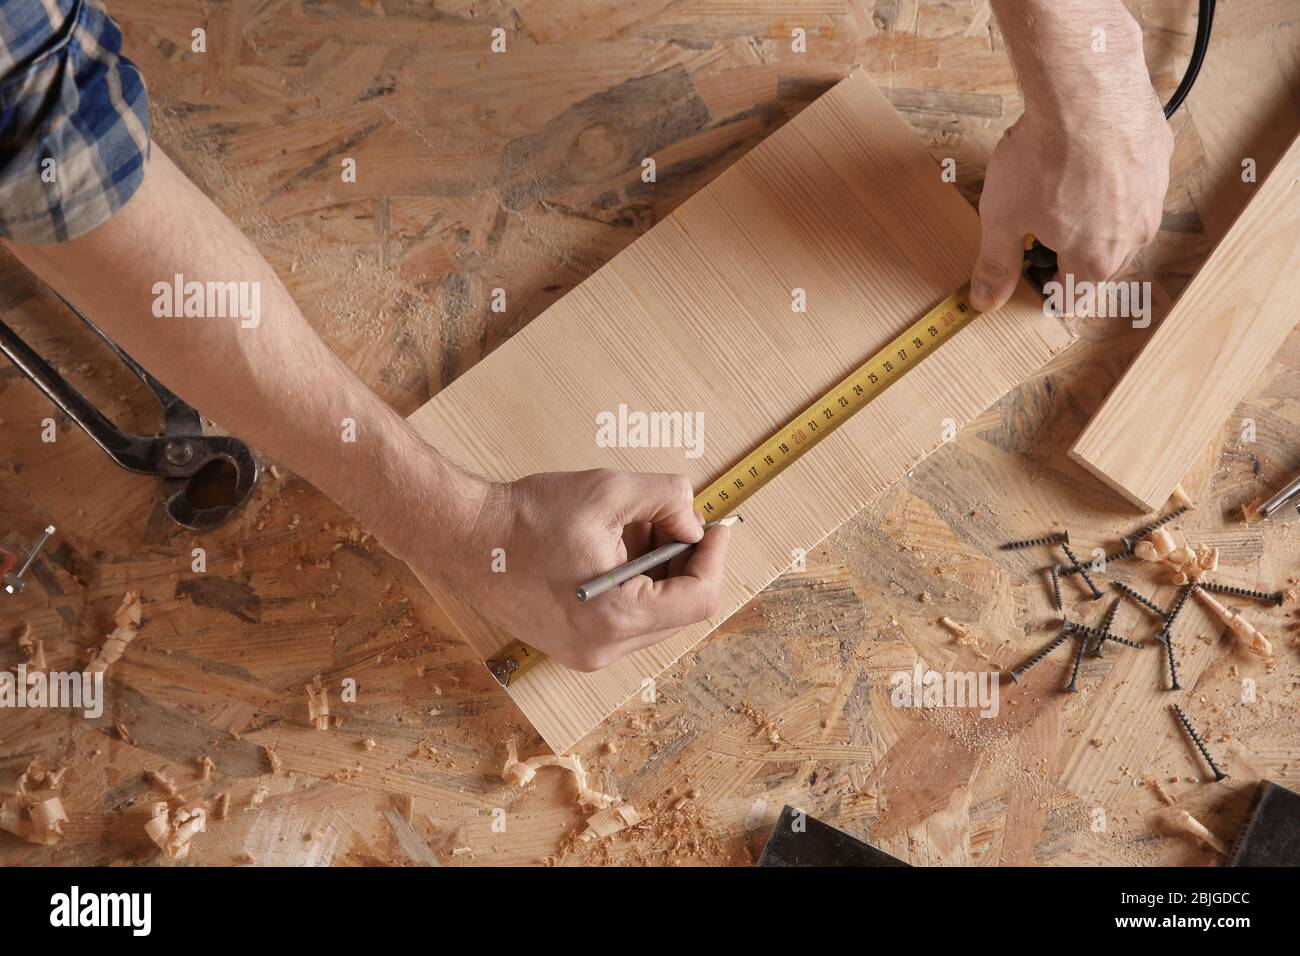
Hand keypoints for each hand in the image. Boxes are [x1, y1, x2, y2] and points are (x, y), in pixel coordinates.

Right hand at [419, 468, 731, 671]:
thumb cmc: (526, 518)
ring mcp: (586, 653)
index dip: (715, 557)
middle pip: (679, 609)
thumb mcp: (607, 491)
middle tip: (670, 517)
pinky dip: (633, 583)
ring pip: (654, 614)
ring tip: (631, 529)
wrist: (463, 539)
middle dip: (684, 559)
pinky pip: (626, 618)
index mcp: (616, 617)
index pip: (699, 599)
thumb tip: (693, 519)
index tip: (716, 525)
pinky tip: (611, 549)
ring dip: (658, 570)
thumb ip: (667, 498)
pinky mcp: (573, 646)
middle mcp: (604, 648)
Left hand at [970, 40, 1173, 310]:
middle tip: (1039, 227)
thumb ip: (997, 264)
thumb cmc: (1044, 158)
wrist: (1087, 92)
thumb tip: (986, 300)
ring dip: (1095, 217)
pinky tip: (1087, 158)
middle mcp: (1135, 235)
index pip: (1074, 295)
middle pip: (1101, 262)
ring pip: (1122, 223)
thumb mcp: (1002, 220)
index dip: (1046, 288)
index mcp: (1097, 260)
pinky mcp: (1160, 158)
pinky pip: (1135, 182)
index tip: (1030, 269)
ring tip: (1062, 188)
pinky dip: (1113, 179)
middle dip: (1070, 254)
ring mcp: (1153, 195)